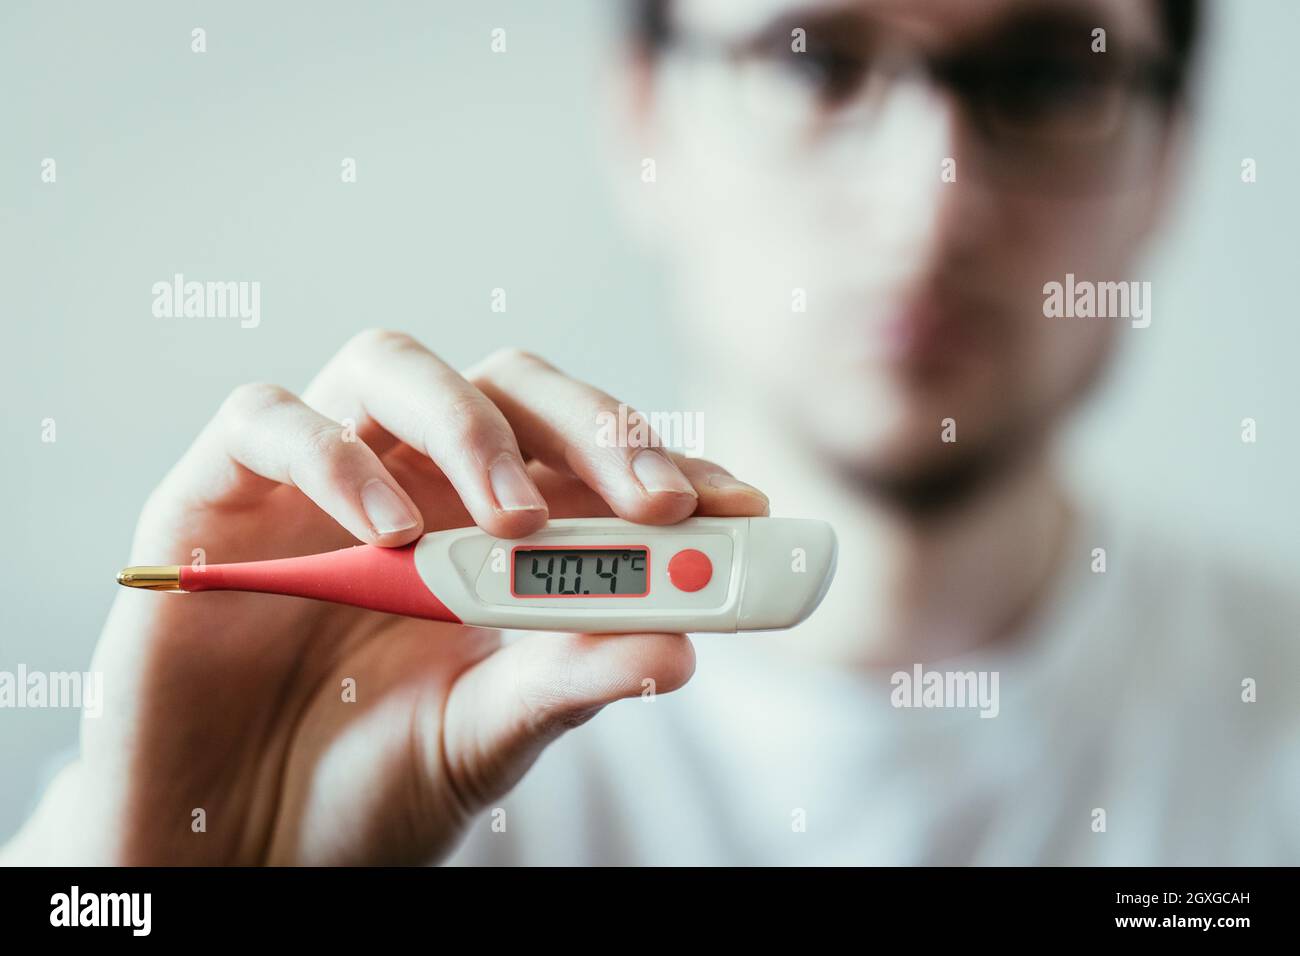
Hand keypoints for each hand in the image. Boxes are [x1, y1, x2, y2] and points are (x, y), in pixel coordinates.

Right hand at [2, 332, 767, 864]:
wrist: (235, 849)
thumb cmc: (360, 788)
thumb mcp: (484, 738)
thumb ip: (569, 683)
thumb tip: (682, 648)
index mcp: (480, 531)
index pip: (579, 456)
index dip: (660, 463)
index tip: (740, 500)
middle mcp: (405, 484)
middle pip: (503, 384)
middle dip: (589, 426)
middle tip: (656, 498)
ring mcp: (311, 481)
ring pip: (391, 366)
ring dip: (469, 427)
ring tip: (515, 520)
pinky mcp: (211, 496)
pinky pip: (265, 419)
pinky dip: (332, 455)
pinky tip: (388, 532)